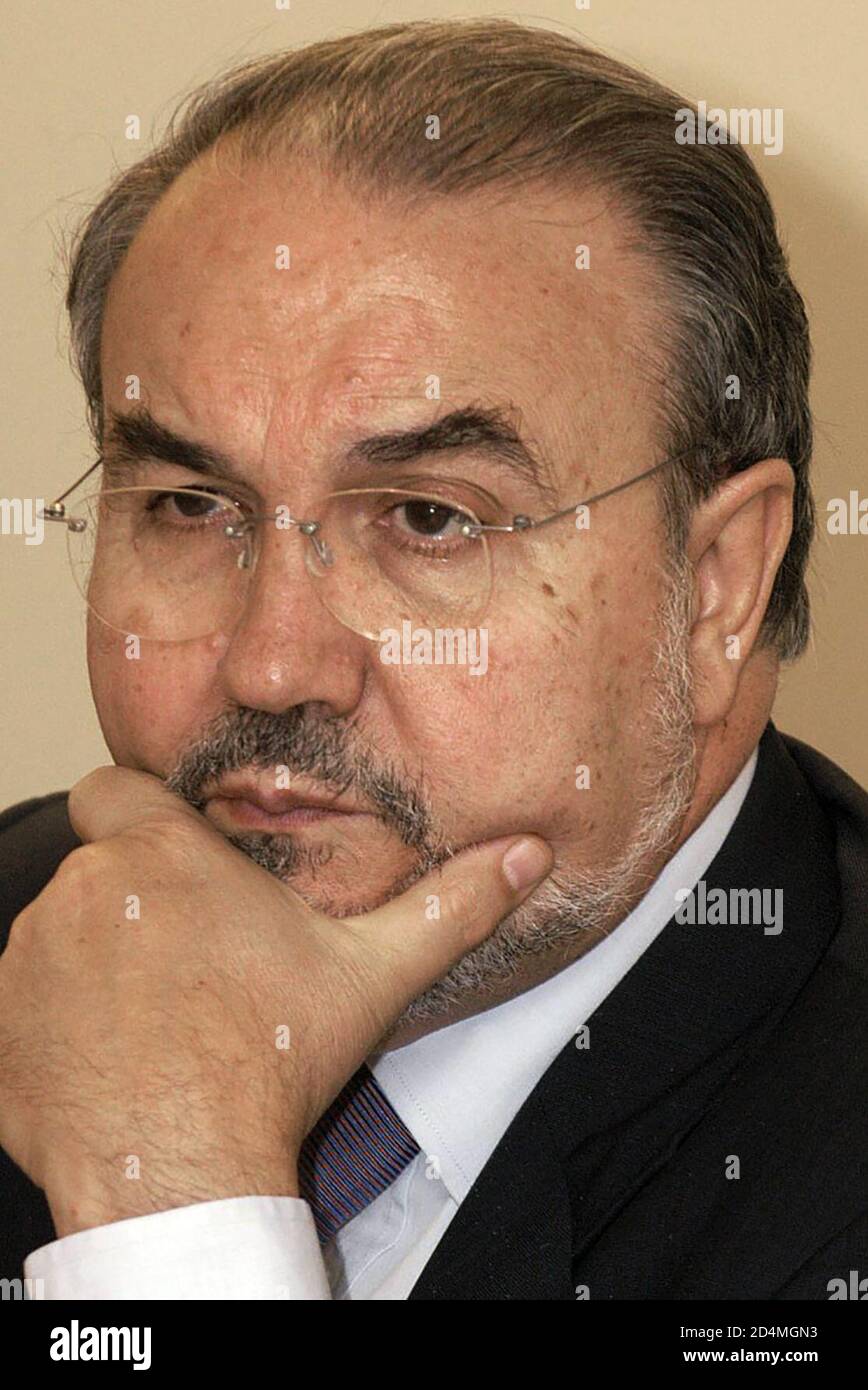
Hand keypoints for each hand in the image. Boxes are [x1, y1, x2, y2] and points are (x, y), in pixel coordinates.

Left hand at [0, 767, 551, 1236]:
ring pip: (60, 936)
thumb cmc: (271, 1060)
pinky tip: (114, 1060)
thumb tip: (526, 855)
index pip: (113, 787)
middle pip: (98, 872)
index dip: (140, 817)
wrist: (184, 1171)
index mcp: (163, 855)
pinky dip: (58, 1023)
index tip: (177, 864)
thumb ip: (449, 904)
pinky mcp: (1, 1023)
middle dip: (136, 905)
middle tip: (194, 966)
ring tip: (157, 1020)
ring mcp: (30, 956)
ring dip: (96, 963)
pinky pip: (23, 1002)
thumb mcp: (372, 973)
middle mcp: (83, 888)